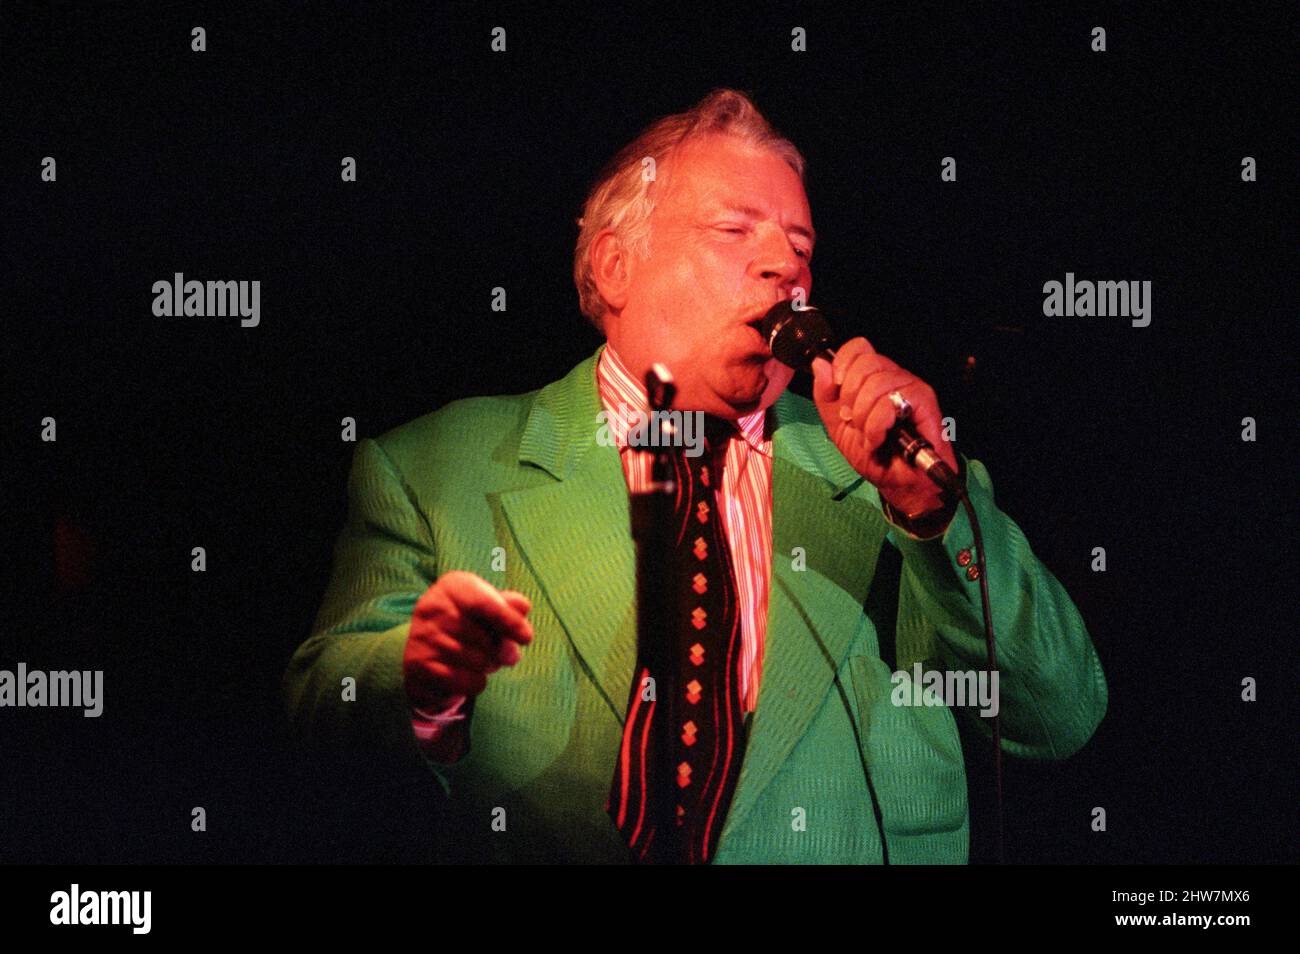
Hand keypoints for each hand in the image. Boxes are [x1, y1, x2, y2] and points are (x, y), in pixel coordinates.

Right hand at [404, 571, 533, 707]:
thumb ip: (507, 606)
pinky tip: (466, 673)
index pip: (484, 603)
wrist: (423, 649)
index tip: (527, 638)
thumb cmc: (465, 623)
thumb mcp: (485, 606)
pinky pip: (466, 681)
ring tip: (480, 660)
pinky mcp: (420, 665)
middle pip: (484, 638)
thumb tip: (523, 607)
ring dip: (489, 666)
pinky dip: (476, 682)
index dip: (510, 622)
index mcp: (452, 586)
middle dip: (500, 650)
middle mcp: (433, 607)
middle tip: (499, 652)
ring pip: (478, 662)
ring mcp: (424, 637)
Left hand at [811, 337, 957, 516]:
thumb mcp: (837, 425)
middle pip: (864, 363)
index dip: (842, 363)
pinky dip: (877, 426)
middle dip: (850, 399)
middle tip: (854, 422)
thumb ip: (825, 395)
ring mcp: (911, 386)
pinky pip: (891, 403)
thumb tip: (820, 364)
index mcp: (874, 377)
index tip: (837, 391)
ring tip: (869, 437)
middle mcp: (894, 376)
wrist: (899, 483)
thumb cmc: (875, 454)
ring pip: (876, 383)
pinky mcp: (925, 401)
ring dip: (864, 418)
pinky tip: (879, 440)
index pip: (858, 348)